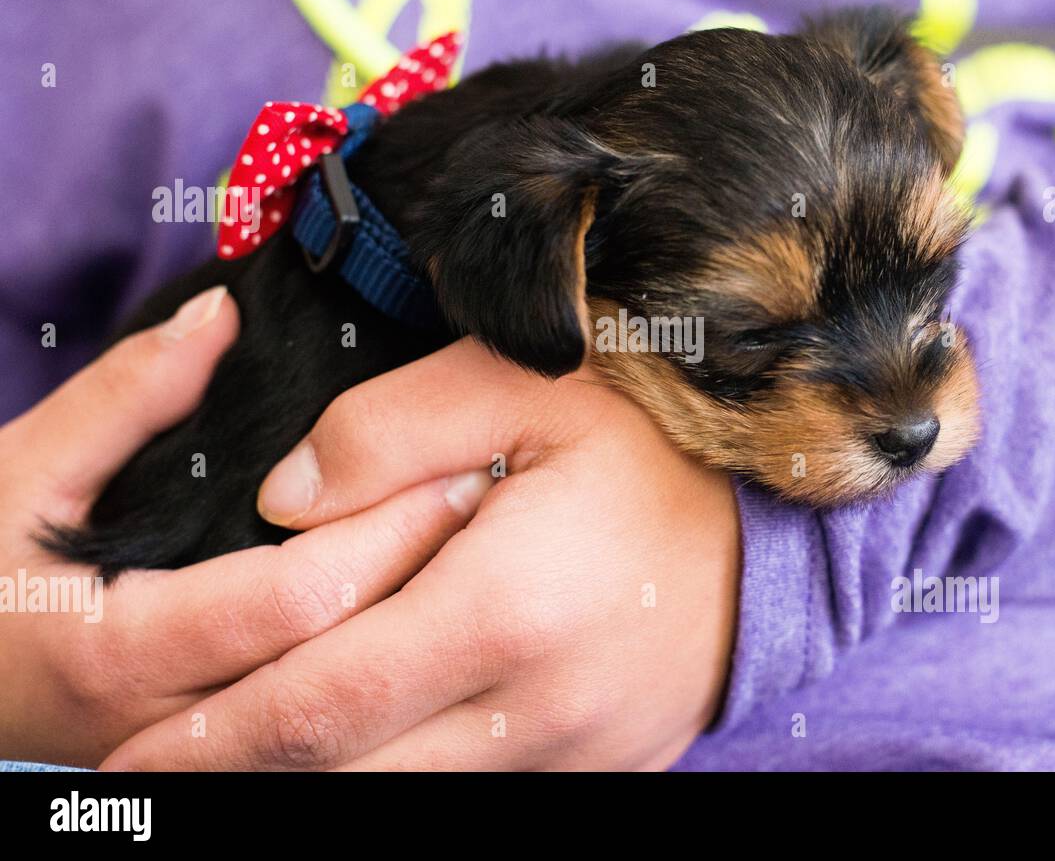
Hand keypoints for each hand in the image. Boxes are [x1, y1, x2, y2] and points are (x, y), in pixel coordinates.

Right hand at [0, 287, 481, 765]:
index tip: (458, 470)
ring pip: (345, 706)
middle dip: (427, 575)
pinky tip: (420, 605)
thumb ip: (125, 396)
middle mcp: (169, 720)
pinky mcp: (218, 761)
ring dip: (413, 626)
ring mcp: (199, 757)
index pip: (302, 596)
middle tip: (492, 499)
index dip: (391, 530)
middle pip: (342, 654)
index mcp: (123, 648)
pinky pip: (321, 722)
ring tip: (477, 547)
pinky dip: (375, 665)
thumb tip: (220, 316)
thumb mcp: (19, 473)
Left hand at [102, 337, 740, 770]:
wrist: (783, 519)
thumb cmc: (655, 440)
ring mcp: (578, 756)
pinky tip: (367, 749)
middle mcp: (542, 709)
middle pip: (352, 776)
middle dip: (243, 778)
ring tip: (243, 761)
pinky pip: (480, 798)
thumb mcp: (528, 386)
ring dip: (318, 785)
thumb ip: (389, 428)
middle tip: (158, 774)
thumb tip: (281, 501)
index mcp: (509, 607)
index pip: (326, 700)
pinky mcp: (604, 772)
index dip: (218, 737)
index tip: (137, 755)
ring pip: (410, 802)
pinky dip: (404, 782)